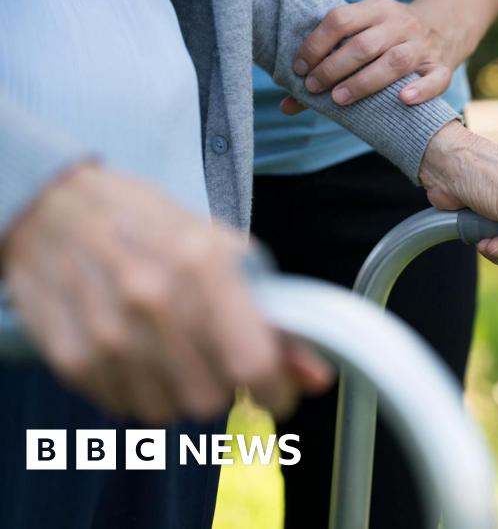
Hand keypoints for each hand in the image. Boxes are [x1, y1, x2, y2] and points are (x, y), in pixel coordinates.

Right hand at [0, 164, 331, 423]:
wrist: (55, 210)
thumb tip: (317, 378)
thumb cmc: (152, 227)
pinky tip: (136, 353)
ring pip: (169, 412)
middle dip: (225, 386)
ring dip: (180, 392)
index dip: (278, 391)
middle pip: (212, 398)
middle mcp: (154, 301)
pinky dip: (139, 391)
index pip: (254, 364)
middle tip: (216, 357)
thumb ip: (278, 319)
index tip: (281, 394)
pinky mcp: (72, 358)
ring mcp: (108, 333)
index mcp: (203, 266)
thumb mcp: (226, 253)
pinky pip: (125, 408)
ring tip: (172, 350)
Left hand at [285, 0, 455, 113]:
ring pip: (396, 61)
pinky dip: (420, 90)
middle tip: (313, 87)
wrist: (446, 26)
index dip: (316, 45)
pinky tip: (402, 99)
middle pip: (364, 44)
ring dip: (364, 82)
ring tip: (339, 99)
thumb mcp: (363, 34)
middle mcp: (401, 24)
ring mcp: (423, 46)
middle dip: (334, 67)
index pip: (340, 20)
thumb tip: (286, 105)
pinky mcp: (442, 67)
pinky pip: (436, 79)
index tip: (299, 68)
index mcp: (377, 8)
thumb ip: (327, 63)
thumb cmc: (389, 37)